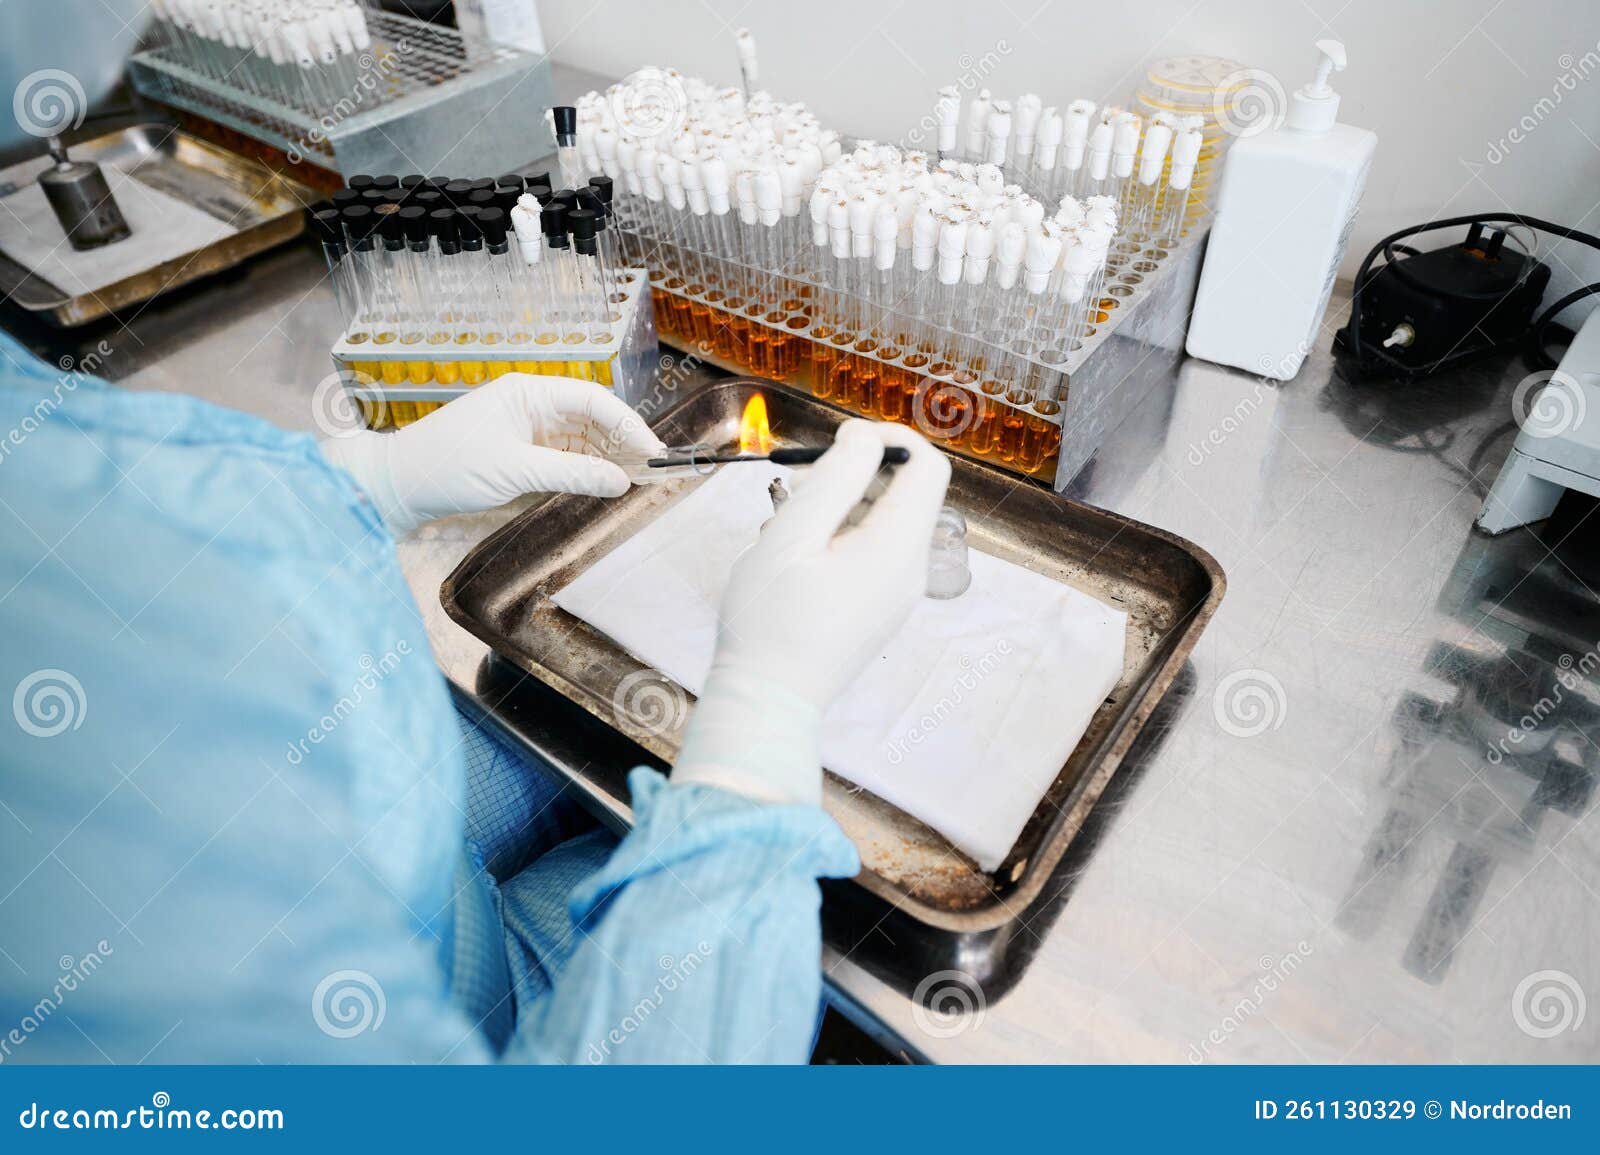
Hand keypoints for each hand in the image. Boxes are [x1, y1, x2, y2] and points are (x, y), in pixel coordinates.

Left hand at [319, 375, 664, 536]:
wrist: (399, 485)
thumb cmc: (448, 467)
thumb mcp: (515, 471)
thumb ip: (572, 474)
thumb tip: (620, 481)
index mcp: (527, 391)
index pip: (591, 399)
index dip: (627, 423)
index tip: (652, 450)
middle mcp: (530, 404)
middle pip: (590, 417)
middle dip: (622, 441)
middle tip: (651, 469)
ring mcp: (525, 428)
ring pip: (580, 438)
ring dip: (607, 457)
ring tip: (635, 478)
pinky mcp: (519, 452)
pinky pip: (563, 456)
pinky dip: (585, 469)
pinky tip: (603, 482)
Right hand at [673, 420, 950, 805]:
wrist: (767, 701)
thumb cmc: (770, 621)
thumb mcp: (793, 534)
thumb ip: (836, 477)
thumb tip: (864, 436)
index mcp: (897, 548)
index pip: (928, 467)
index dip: (891, 438)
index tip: (842, 440)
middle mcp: (909, 570)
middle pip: (906, 493)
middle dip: (855, 475)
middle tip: (799, 491)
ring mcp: (897, 593)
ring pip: (883, 522)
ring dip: (839, 508)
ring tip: (785, 531)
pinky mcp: (879, 608)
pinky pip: (872, 552)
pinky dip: (838, 538)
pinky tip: (794, 559)